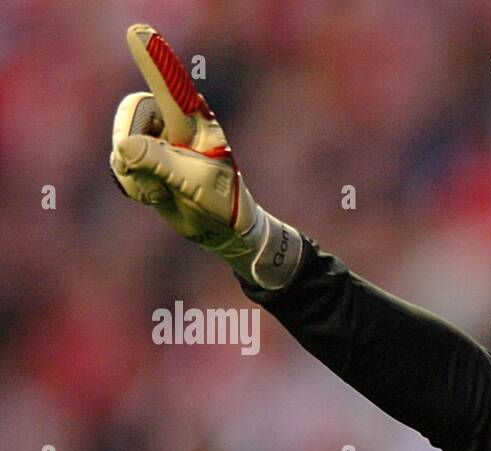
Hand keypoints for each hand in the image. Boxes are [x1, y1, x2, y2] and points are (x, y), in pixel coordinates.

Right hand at [109, 23, 300, 288]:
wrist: (220, 229)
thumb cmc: (221, 203)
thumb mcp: (196, 185)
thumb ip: (160, 163)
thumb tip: (124, 146)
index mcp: (194, 122)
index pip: (170, 86)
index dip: (154, 60)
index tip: (138, 32)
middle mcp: (173, 124)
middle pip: (132, 110)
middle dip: (129, 141)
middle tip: (147, 175)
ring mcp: (156, 141)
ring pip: (121, 139)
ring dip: (133, 171)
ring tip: (160, 192)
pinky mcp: (143, 159)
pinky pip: (120, 162)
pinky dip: (132, 182)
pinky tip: (154, 196)